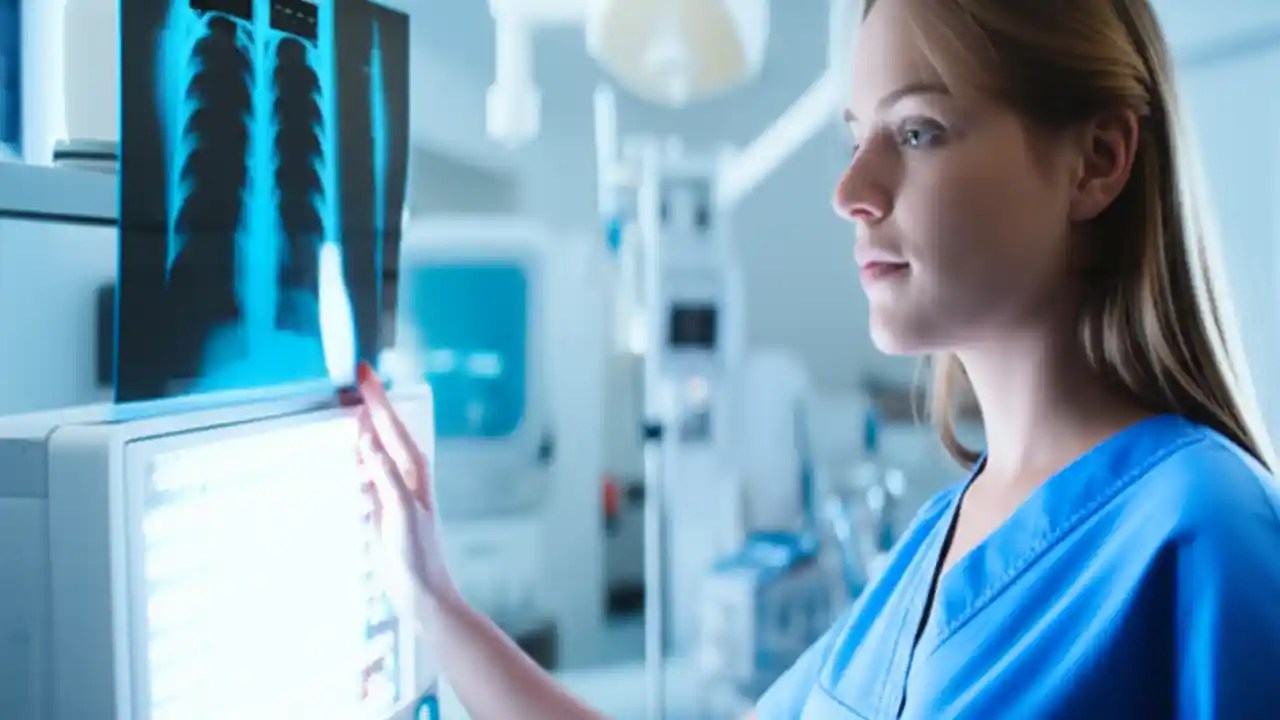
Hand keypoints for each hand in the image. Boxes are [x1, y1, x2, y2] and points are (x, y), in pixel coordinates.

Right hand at [355, 362, 459, 620]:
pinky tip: (346, 456)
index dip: (375, 396)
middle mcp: (406, 474)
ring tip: (346, 406)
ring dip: (362, 428)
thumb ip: (386, 476)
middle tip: (353, 377)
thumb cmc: (416, 555)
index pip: (390, 424)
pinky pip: (368, 471)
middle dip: (369, 404)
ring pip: (376, 448)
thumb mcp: (400, 513)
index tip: (363, 369)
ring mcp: (395, 490)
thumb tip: (368, 440)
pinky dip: (356, 457)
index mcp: (413, 469)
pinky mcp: (384, 506)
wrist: (423, 592)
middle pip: (384, 430)